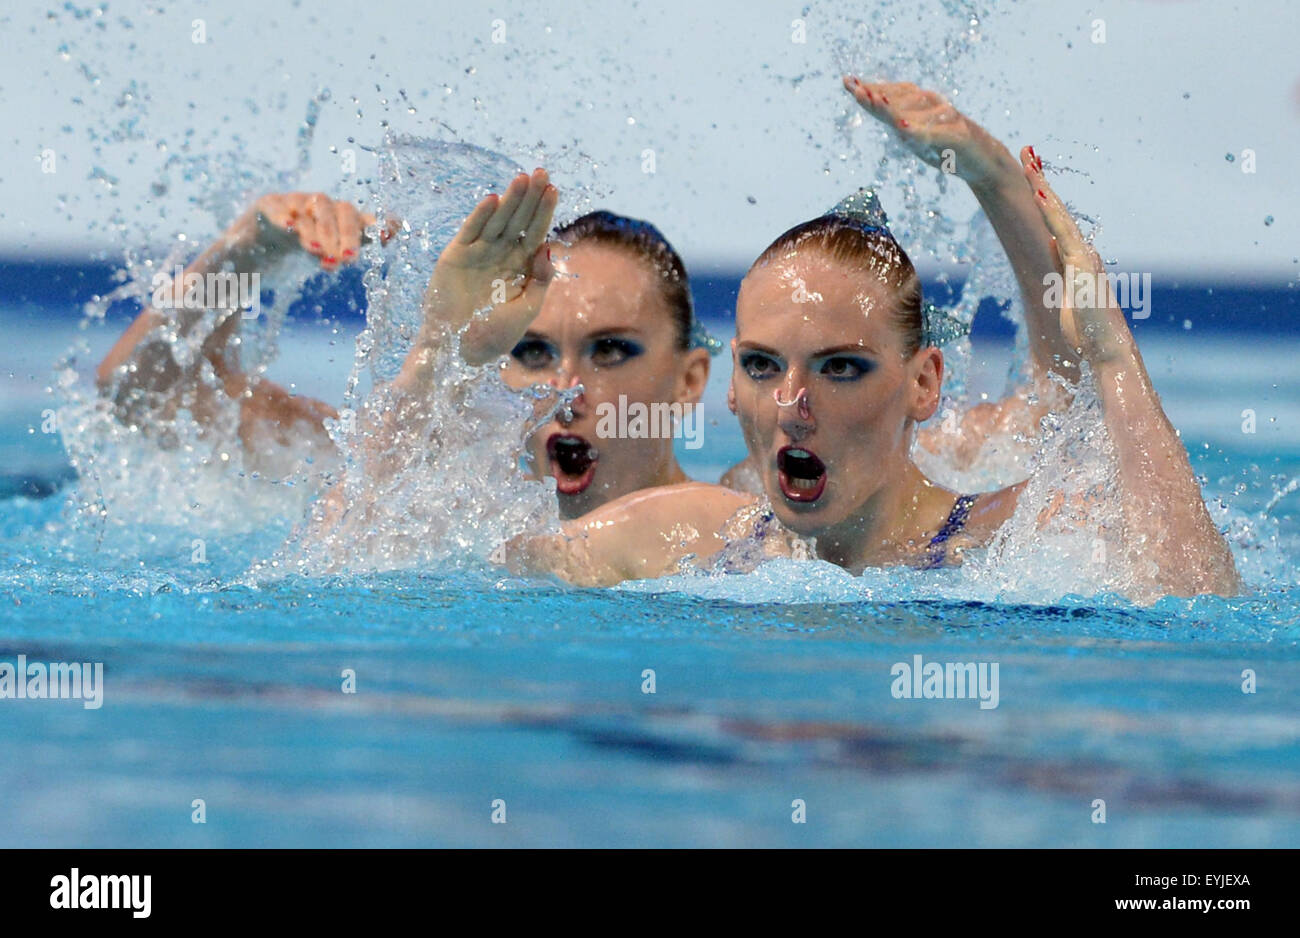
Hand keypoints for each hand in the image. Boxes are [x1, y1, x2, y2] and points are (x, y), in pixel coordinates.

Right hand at [227, 192, 398, 270]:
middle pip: (339, 211)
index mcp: (338, 216)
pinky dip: (284, 215)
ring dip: (318, 232)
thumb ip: (356, 242)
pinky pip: (277, 207)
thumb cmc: (303, 242)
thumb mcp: (330, 248)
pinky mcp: (269, 204)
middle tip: (348, 258)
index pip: (361, 217)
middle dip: (346, 235)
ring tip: (320, 254)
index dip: (376, 224)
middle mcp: (320, 204)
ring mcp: (294, 201)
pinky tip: (290, 228)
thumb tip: (394, 231)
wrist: (259, 241)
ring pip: (311, 211)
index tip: (388, 234)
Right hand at [421, 168, 557, 364]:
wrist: (460, 351)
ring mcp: (478, 253)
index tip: (555, 189)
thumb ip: (540, 280)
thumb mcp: (526, 309)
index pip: (536, 232)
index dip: (544, 211)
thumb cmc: (496, 335)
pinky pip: (470, 232)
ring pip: (497, 221)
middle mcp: (500, 254)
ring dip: (509, 200)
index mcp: (520, 266)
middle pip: (519, 220)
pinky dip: (480, 216)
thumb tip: (548, 248)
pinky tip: (492, 200)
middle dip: (530, 197)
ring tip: (522, 179)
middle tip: (542, 173)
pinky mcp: (456, 256)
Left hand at [842, 77, 1014, 189]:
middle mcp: (932, 107)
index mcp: (919, 108)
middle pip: (900, 100)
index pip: (890, 96)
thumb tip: (872, 102)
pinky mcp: (957, 136)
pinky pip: (935, 134)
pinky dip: (918, 131)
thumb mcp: (917, 137)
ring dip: (894, 108)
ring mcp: (946, 120)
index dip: (869, 90)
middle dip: (876, 96)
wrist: (983, 161)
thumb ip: (898, 120)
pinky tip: (903, 127)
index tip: (847, 82)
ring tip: (875, 101)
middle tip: (856, 90)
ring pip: (916, 113)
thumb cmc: (946, 147)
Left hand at [1020, 147, 1129, 366]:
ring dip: (1042, 187)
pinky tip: (1038, 194)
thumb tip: (1052, 245)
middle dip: (1039, 180)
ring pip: (1059, 215)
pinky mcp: (1082, 267)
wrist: (1107, 351)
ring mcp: (1083, 257)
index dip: (1043, 195)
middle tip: (1027, 151)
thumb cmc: (1087, 331)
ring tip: (1028, 162)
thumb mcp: (1065, 295)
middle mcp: (1082, 252)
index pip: (1054, 219)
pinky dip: (1051, 213)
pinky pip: (1063, 234)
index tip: (1030, 171)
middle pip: (1056, 209)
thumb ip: (1061, 269)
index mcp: (1075, 257)